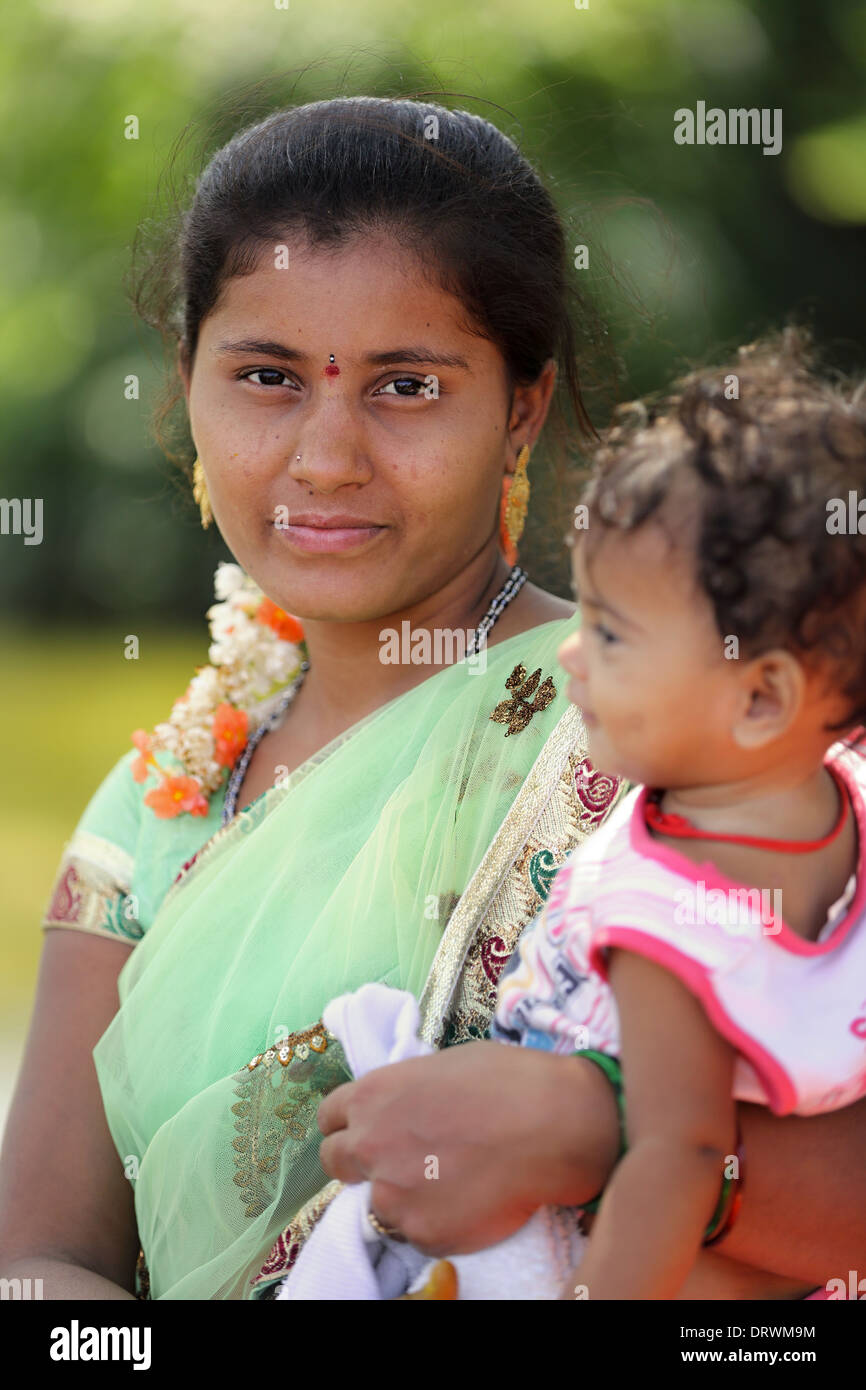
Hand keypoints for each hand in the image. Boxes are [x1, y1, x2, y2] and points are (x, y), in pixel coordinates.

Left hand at [317, 1040, 619, 1255]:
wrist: (552, 1124)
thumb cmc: (507, 1081)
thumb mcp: (440, 1067)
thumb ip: (404, 1094)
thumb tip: (402, 1110)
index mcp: (372, 1097)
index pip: (329, 1119)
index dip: (348, 1125)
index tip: (365, 1131)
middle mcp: (370, 1146)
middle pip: (336, 1162)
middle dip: (360, 1163)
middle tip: (398, 1161)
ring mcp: (394, 1195)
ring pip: (380, 1204)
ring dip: (403, 1196)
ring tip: (449, 1182)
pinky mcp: (424, 1234)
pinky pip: (418, 1232)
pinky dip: (437, 1221)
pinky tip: (470, 1200)